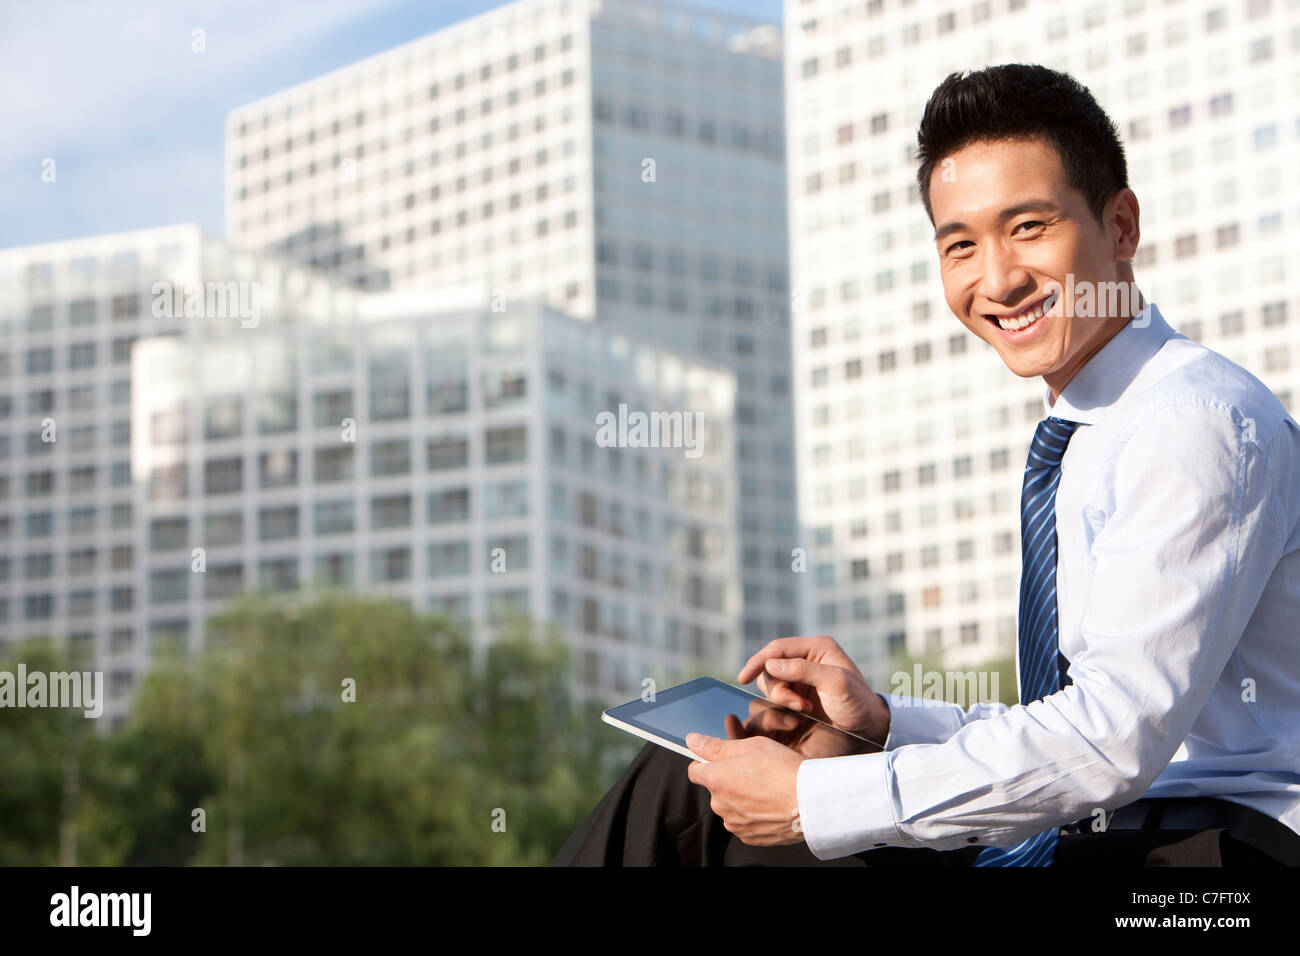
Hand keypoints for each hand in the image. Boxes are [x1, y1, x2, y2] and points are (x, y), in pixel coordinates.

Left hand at [685, 733, 805, 845]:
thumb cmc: (783, 770)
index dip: (708, 762)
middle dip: (728, 780)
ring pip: (730, 806)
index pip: (695, 770)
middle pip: (715, 789)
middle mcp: (720, 805)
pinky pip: (745, 823)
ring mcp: (734, 823)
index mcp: (715, 779)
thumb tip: (692, 740)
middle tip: (754, 771)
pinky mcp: (750, 837)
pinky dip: (754, 814)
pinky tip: (770, 805)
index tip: (722, 759)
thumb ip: (715, 746)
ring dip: (741, 798)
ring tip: (766, 788)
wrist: (810, 802)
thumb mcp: (749, 746)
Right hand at [737, 635, 889, 744]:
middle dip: (778, 689)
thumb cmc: (858, 704)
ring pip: (767, 690)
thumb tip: (770, 664)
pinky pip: (769, 709)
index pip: (777, 649)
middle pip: (768, 670)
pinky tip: (793, 724)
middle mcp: (802, 665)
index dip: (758, 660)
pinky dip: (775, 717)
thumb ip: (804, 669)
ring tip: (802, 713)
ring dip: (779, 703)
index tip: (743, 678)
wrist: (867, 735)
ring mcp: (796, 687)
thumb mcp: (836, 682)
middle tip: (799, 705)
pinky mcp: (792, 708)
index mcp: (815, 650)